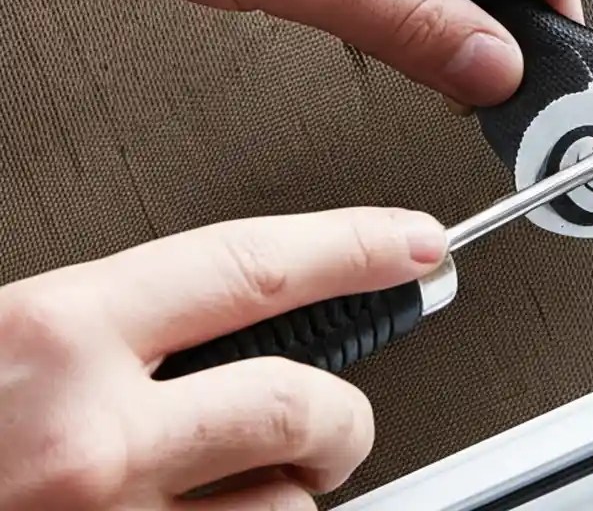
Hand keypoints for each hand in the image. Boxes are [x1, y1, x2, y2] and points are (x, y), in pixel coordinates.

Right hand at [0, 208, 446, 509]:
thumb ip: (90, 326)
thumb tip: (212, 311)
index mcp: (46, 336)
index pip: (250, 266)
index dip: (351, 246)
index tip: (411, 243)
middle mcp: (86, 438)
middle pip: (301, 405)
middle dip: (343, 413)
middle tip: (335, 416)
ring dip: (283, 499)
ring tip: (238, 488)